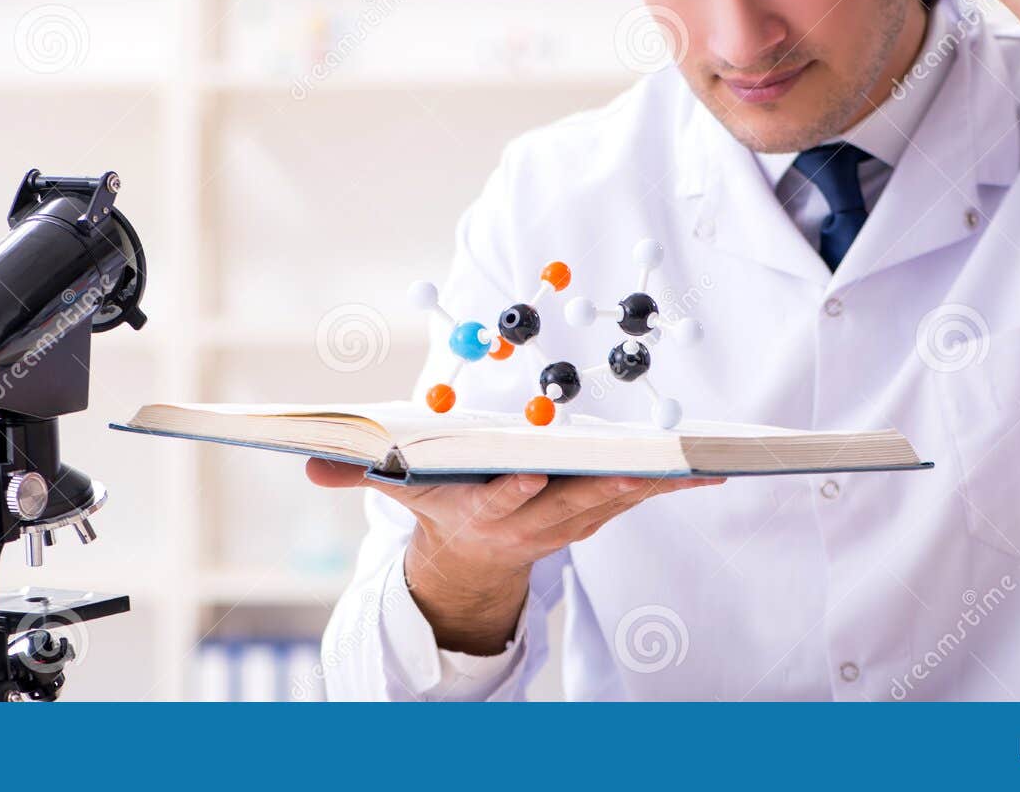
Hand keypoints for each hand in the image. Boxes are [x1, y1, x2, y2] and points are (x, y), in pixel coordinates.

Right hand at [307, 459, 723, 654]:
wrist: (474, 558)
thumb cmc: (440, 502)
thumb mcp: (397, 491)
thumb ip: (357, 474)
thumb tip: (306, 465)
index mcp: (482, 511)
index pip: (499, 499)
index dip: (513, 488)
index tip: (530, 470)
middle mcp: (531, 522)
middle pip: (569, 502)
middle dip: (601, 486)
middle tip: (633, 467)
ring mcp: (569, 522)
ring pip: (613, 501)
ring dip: (650, 484)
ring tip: (690, 460)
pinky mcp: (595, 514)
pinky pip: (637, 498)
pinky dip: (672, 485)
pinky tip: (713, 469)